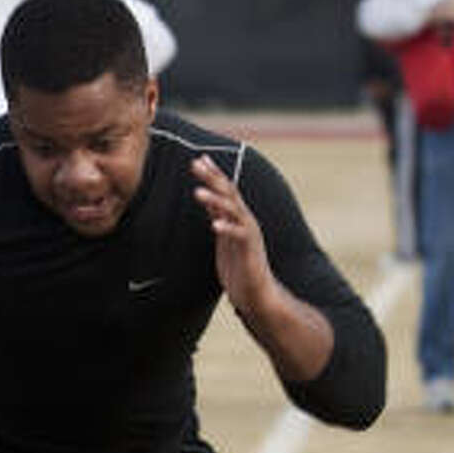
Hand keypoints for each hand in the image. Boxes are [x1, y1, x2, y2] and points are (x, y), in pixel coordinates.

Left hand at [190, 154, 275, 317]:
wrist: (256, 292)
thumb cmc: (239, 266)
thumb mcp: (224, 235)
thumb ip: (217, 216)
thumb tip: (207, 198)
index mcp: (237, 217)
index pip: (224, 190)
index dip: (212, 174)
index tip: (199, 159)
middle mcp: (245, 220)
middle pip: (229, 193)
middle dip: (213, 178)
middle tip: (197, 164)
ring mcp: (249, 233)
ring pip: (232, 210)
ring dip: (215, 200)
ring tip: (198, 192)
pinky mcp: (250, 249)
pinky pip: (238, 234)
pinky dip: (226, 227)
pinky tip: (214, 223)